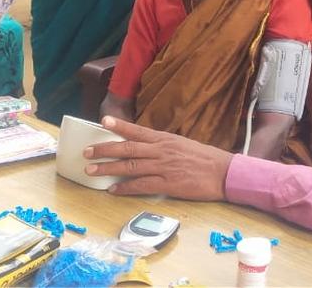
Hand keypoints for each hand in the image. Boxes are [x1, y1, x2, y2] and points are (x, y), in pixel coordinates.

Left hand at [84, 116, 232, 200]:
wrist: (224, 173)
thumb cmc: (205, 158)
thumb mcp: (182, 144)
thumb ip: (162, 145)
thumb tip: (145, 146)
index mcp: (164, 139)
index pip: (137, 130)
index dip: (119, 125)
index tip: (103, 120)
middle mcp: (161, 151)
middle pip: (127, 148)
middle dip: (104, 149)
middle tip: (87, 152)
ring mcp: (163, 167)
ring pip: (130, 166)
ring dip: (108, 168)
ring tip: (92, 171)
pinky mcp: (168, 184)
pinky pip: (141, 185)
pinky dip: (125, 188)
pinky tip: (113, 190)